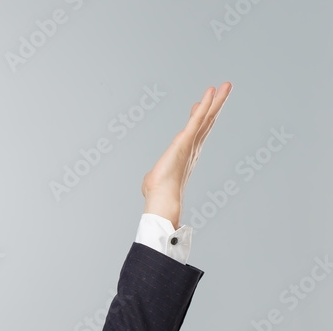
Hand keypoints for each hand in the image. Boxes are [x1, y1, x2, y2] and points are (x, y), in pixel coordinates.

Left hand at [142, 82, 231, 228]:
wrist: (162, 197)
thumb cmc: (158, 192)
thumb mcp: (158, 178)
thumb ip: (158, 174)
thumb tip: (153, 180)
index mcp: (188, 153)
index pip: (197, 130)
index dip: (202, 116)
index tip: (202, 104)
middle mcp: (193, 146)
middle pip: (208, 121)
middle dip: (216, 104)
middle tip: (225, 88)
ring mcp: (191, 142)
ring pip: (206, 117)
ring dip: (216, 100)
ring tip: (226, 85)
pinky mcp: (185, 140)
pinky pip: (197, 119)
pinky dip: (205, 105)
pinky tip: (211, 92)